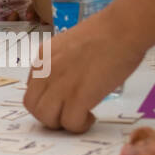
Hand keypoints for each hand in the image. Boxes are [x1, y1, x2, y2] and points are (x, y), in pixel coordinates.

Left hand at [23, 4, 147, 131]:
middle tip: (69, 114)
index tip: (61, 101)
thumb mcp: (72, 43)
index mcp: (43, 57)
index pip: (31, 89)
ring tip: (81, 116)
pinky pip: (70, 123)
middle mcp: (46, 72)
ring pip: (47, 119)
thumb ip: (63, 61)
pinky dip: (79, 126)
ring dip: (62, 124)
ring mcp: (61, 85)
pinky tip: (91, 117)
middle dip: (49, 116)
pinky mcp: (78, 97)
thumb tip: (69, 79)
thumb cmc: (107, 32)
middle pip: (33, 107)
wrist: (123, 28)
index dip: (46, 100)